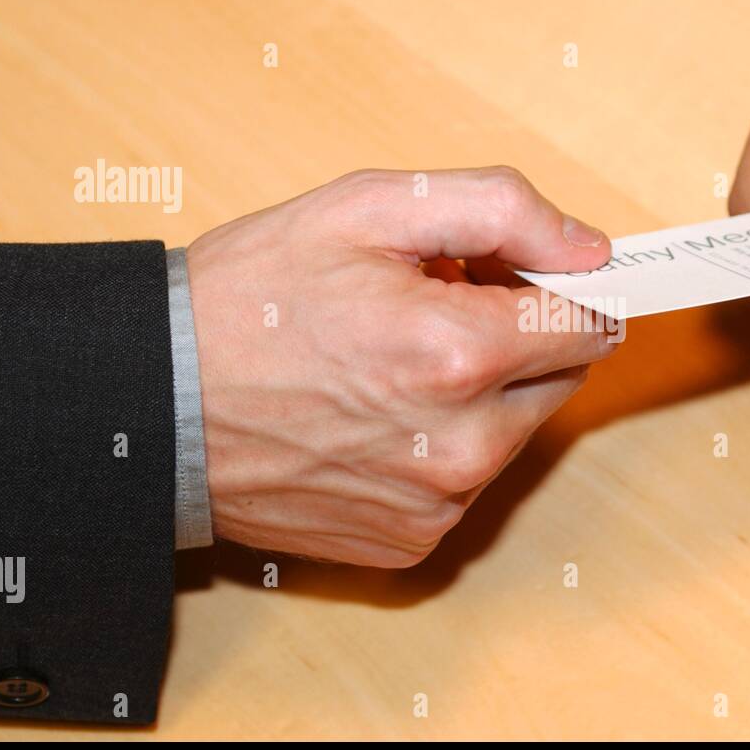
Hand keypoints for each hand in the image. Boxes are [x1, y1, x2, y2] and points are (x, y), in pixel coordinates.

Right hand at [185, 167, 614, 566]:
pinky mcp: (411, 541)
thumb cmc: (250, 298)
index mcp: (461, 353)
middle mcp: (463, 444)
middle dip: (517, 336)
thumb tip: (592, 251)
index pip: (589, 322)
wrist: (157, 405)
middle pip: (559, 378)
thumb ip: (502, 213)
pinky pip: (467, 483)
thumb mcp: (371, 208)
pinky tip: (375, 418)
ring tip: (393, 362)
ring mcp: (437, 502)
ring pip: (516, 431)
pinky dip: (442, 446)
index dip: (555, 287)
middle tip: (435, 307)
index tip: (519, 277)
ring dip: (482, 394)